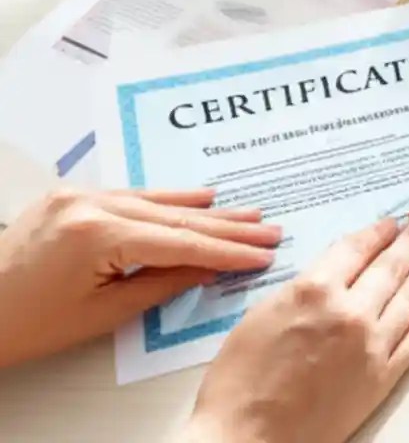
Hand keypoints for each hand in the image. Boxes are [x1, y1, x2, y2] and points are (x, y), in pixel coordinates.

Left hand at [0, 188, 278, 366]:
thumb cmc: (28, 324)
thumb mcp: (104, 313)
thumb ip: (162, 284)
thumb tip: (208, 268)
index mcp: (98, 234)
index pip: (181, 242)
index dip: (228, 251)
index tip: (264, 253)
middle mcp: (90, 204)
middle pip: (175, 217)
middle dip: (226, 227)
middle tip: (269, 229)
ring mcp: (78, 195)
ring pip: (157, 201)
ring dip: (204, 210)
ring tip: (248, 213)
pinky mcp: (71, 197)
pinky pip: (131, 195)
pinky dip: (167, 200)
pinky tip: (199, 197)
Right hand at [182, 214, 408, 442]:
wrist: (249, 436)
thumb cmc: (241, 380)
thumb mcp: (262, 314)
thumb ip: (304, 289)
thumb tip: (335, 273)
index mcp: (314, 290)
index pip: (357, 249)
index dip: (378, 232)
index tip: (393, 222)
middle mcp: (351, 311)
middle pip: (392, 265)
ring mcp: (373, 343)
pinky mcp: (385, 374)